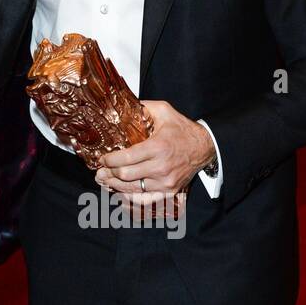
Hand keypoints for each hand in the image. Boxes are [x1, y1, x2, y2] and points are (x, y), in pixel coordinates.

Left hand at [94, 99, 214, 206]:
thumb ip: (142, 107)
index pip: (126, 158)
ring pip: (133, 189)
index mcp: (157, 147)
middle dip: (109, 173)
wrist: (204, 147)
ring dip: (116, 185)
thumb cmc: (183, 130)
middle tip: (100, 170)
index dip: (109, 160)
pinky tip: (121, 192)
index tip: (102, 159)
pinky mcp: (169, 191)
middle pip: (125, 176)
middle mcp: (161, 167)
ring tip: (106, 180)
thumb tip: (123, 105)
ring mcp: (165, 182)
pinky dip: (131, 197)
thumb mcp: (164, 111)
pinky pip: (145, 199)